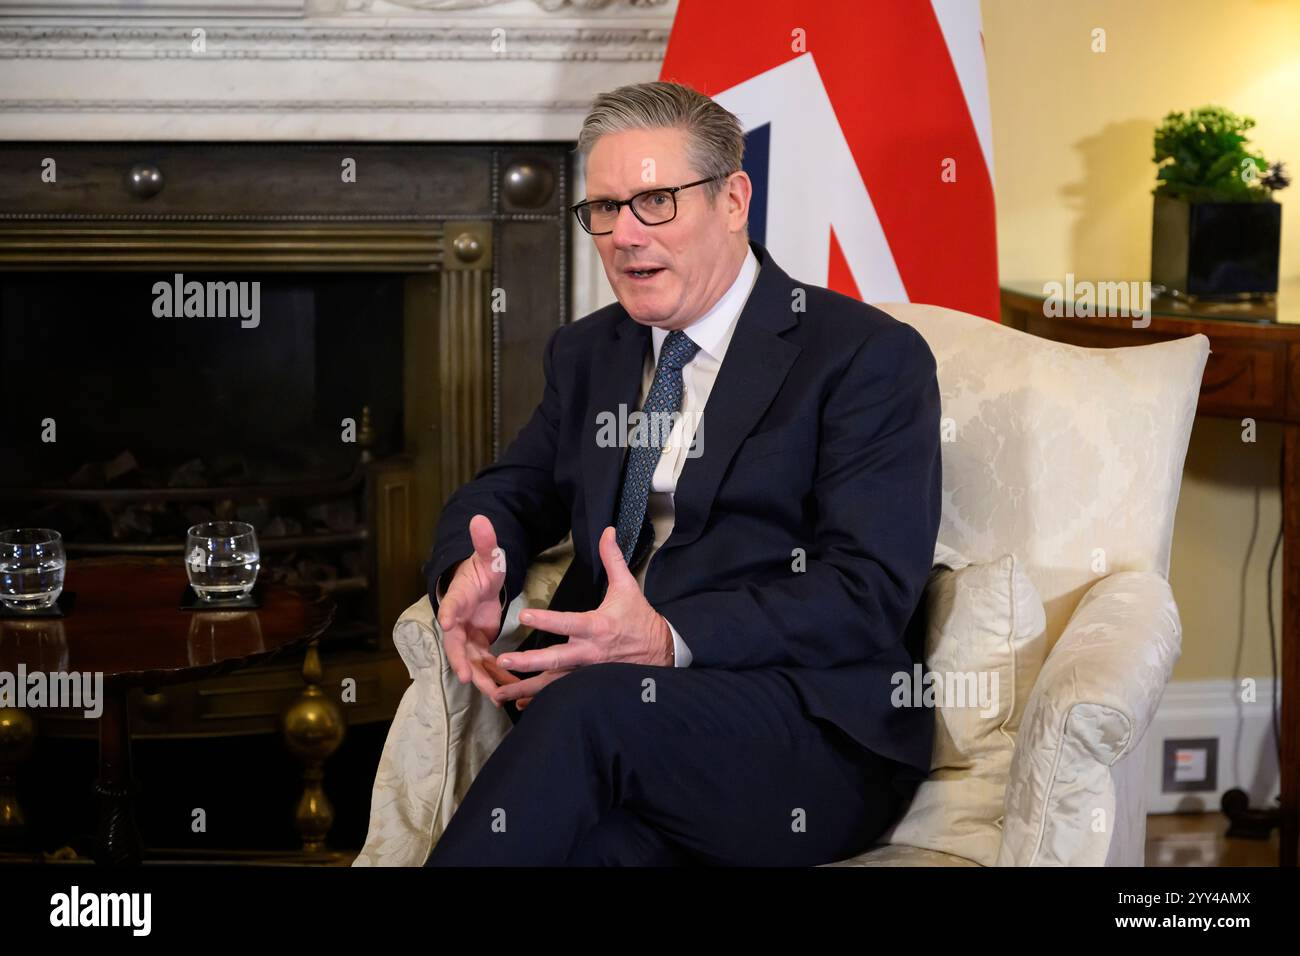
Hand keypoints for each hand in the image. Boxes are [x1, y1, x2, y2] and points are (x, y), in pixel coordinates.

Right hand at [437, 514, 510, 705]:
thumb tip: (481, 518)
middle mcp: (457, 621)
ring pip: (471, 661)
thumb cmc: (482, 568)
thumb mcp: (487, 556)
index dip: (448, 612)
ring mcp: (467, 636)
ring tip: (494, 694)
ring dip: (482, 678)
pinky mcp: (479, 645)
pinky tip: (508, 691)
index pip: (449, 605)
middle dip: (461, 661)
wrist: (481, 582)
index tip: (447, 621)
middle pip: (456, 644)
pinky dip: (495, 676)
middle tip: (467, 677)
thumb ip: (485, 542)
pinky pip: (485, 664)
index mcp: (457, 598)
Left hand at [493, 526, 673, 706]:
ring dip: (526, 689)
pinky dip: (540, 699)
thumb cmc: (639, 618)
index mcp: (597, 627)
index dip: (546, 619)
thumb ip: (613, 559)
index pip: (567, 623)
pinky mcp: (586, 683)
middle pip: (555, 659)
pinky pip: (560, 693)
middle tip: (503, 661)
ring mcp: (586, 671)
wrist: (660, 651)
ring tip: (500, 693)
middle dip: (528, 662)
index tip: (524, 615)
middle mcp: (589, 652)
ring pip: (553, 683)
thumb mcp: (628, 587)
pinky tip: (520, 704)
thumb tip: (608, 530)